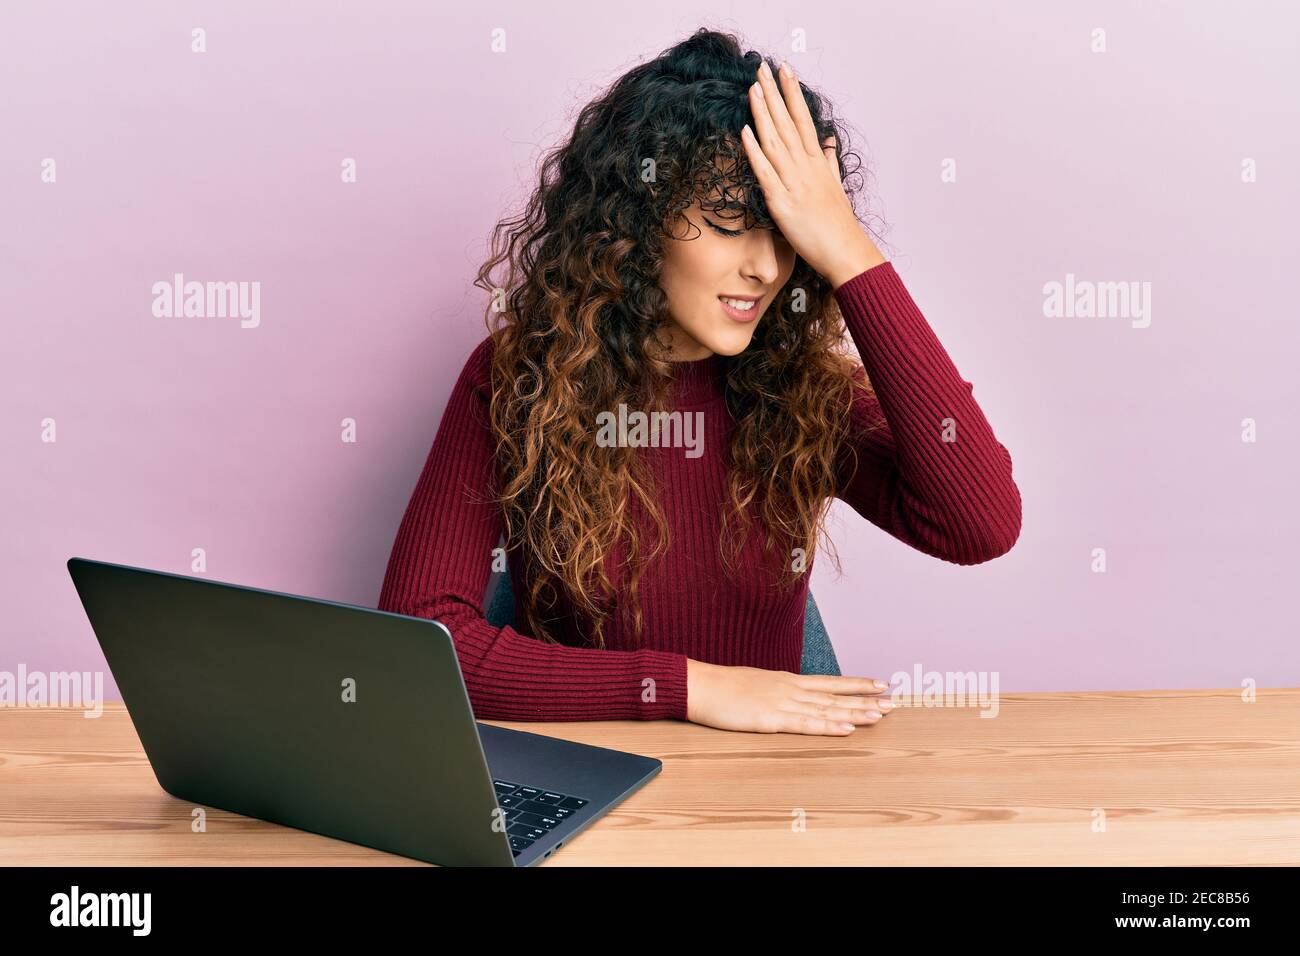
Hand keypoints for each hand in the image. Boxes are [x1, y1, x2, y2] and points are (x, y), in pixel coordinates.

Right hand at [686, 658, 894, 734]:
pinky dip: (828, 727)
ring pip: (826, 710)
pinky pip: (804, 725)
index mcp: (787, 681)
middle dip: (865, 699)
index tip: (880, 684)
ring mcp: (782, 704)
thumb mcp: (755, 685)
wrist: (699, 686)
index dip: (856, 684)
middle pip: (835, 696)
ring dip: (854, 713)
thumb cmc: (722, 688)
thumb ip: (775, 692)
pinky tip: (846, 729)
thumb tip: (788, 697)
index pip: (830, 683)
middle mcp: (790, 690)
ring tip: (879, 715)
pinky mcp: (770, 719)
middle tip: (893, 702)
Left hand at [741, 59, 885, 289]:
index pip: (803, 119)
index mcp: (817, 162)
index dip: (792, 93)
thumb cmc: (839, 223)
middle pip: (787, 123)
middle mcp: (806, 166)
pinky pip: (765, 172)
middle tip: (762, 67)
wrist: (845, 250)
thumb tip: (827, 142)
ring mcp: (794, 182)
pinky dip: (755, 151)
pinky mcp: (782, 202)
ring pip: (776, 141)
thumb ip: (829, 162)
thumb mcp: (836, 186)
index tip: (785, 70)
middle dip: (774, 93)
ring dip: (763, 113)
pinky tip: (745, 132)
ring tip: (753, 88)